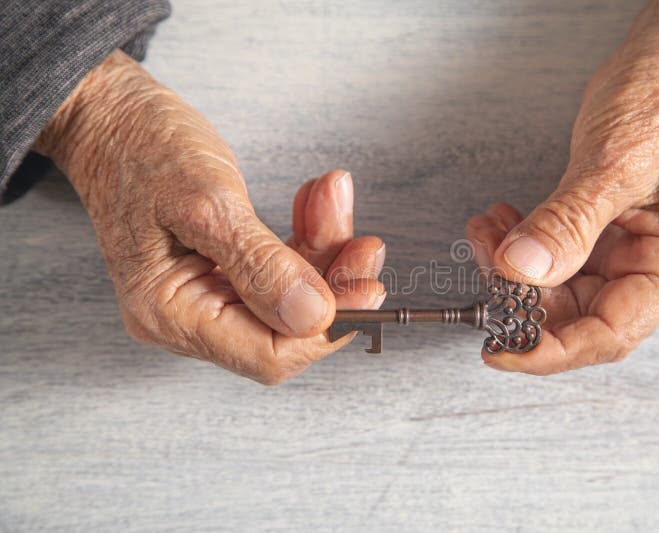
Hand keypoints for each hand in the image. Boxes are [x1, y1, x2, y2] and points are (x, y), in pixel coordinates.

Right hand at [35, 50, 385, 384]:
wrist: (113, 118)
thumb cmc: (141, 147)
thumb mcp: (205, 201)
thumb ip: (259, 264)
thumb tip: (313, 316)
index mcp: (169, 312)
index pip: (268, 354)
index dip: (325, 327)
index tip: (366, 287)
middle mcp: (186, 316)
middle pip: (286, 327)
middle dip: (334, 284)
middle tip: (366, 244)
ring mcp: (205, 295)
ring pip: (291, 296)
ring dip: (326, 251)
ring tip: (334, 197)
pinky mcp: (221, 272)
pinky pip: (280, 269)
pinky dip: (307, 236)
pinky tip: (317, 200)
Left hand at [467, 0, 658, 373]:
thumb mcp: (615, 161)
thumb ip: (569, 221)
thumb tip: (523, 271)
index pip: (609, 333)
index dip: (551, 351)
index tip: (500, 351)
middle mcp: (654, 265)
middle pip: (578, 316)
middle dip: (520, 298)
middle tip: (483, 264)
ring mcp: (627, 250)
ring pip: (559, 288)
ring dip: (513, 268)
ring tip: (486, 231)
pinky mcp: (602, 232)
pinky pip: (554, 257)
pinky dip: (521, 245)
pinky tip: (500, 221)